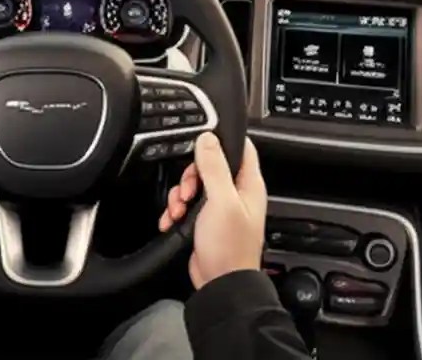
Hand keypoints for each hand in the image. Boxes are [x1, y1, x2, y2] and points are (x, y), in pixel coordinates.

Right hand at [158, 133, 266, 289]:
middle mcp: (236, 193)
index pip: (241, 148)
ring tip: (179, 209)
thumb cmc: (230, 247)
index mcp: (248, 185)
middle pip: (209, 166)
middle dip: (191, 176)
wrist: (220, 282)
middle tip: (189, 190)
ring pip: (195, 185)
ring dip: (180, 194)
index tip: (202, 144)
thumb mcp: (221, 201)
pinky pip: (187, 205)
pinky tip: (173, 219)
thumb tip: (208, 139)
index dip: (221, 141)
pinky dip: (176, 210)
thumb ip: (214, 168)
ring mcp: (220, 207)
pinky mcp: (205, 221)